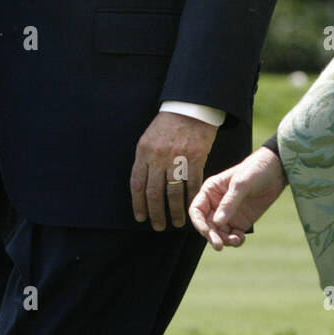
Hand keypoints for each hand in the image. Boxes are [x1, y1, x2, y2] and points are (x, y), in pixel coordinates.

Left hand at [129, 111, 218, 230]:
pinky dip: (191, 198)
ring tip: (177, 223)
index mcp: (144, 152)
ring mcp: (177, 158)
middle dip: (155, 213)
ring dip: (174, 211)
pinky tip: (191, 207)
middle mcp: (158, 157)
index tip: (141, 217)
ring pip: (173, 193)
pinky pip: (192, 184)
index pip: (137, 184)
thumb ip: (145, 160)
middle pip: (154, 193)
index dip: (138, 204)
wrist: (190, 108)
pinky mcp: (195, 158)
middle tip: (158, 226)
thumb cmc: (167, 124)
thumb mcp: (149, 138)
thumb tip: (142, 185)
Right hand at [188, 147, 286, 250]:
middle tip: (219, 245)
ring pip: (219, 233)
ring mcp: (228, 214)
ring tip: (235, 240)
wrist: (276, 171)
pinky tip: (241, 239)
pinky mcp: (240, 221)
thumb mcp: (241, 184)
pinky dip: (235, 241)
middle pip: (207, 225)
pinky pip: (233, 236)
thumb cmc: (255, 171)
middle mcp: (216, 204)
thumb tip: (217, 223)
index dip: (198, 223)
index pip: (197, 210)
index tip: (207, 232)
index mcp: (210, 191)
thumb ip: (229, 203)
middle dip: (211, 236)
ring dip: (224, 240)